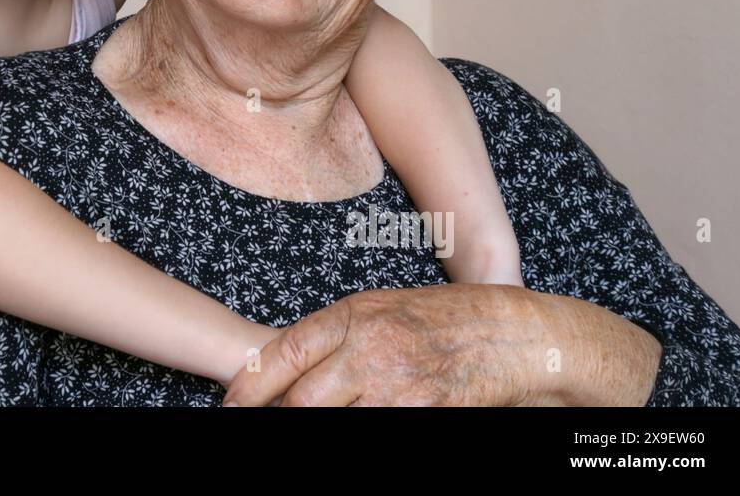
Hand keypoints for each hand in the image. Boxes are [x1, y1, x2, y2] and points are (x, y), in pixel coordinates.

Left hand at [223, 283, 549, 405]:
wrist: (509, 334)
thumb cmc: (443, 318)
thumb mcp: (381, 308)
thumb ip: (336, 334)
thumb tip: (289, 361)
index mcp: (352, 316)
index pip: (283, 354)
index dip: (249, 387)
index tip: (230, 407)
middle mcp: (368, 349)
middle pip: (300, 401)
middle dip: (280, 416)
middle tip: (265, 420)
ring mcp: (395, 385)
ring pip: (333, 421)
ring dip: (322, 424)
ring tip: (314, 417)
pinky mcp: (420, 412)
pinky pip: (375, 431)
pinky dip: (361, 430)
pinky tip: (363, 420)